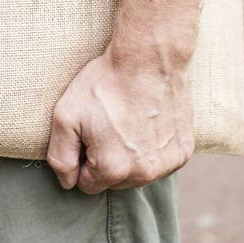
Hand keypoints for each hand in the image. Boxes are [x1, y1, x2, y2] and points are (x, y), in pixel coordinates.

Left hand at [46, 42, 194, 194]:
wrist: (148, 59)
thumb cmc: (104, 85)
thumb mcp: (65, 117)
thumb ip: (60, 157)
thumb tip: (67, 183)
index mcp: (112, 169)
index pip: (86, 183)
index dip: (82, 157)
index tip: (87, 131)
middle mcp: (143, 174)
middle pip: (113, 181)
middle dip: (105, 159)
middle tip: (106, 124)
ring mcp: (167, 164)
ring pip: (137, 174)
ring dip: (129, 157)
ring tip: (126, 122)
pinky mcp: (183, 152)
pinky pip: (159, 162)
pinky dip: (151, 149)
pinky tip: (146, 123)